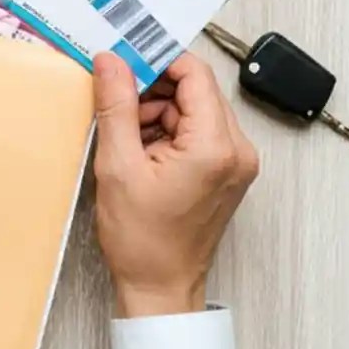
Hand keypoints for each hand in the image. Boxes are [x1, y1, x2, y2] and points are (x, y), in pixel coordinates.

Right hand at [90, 51, 259, 317]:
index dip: (156, 62)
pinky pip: (198, 133)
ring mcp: (236, 163)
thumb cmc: (142, 240)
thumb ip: (116, 106)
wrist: (160, 287)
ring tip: (129, 144)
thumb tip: (111, 62)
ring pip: (194, 110)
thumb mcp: (117, 166)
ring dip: (158, 115)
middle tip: (118, 110)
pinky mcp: (228, 172)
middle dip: (153, 93)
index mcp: (215, 146)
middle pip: (195, 91)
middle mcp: (237, 150)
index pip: (194, 74)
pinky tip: (144, 155)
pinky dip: (169, 134)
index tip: (125, 63)